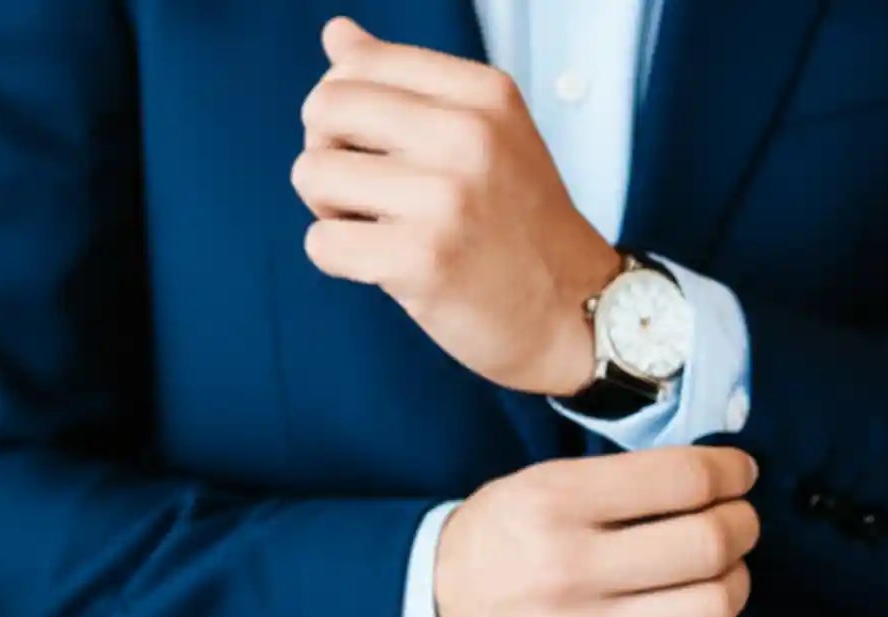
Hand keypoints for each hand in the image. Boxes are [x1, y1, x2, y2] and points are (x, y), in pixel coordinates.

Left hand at [293, 18, 621, 395]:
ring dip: (330, 209)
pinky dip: (338, 258)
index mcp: (485, 94)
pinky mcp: (421, 260)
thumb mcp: (487, 134)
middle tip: (369, 191)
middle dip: (327, 152)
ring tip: (382, 228)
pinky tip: (384, 265)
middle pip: (325, 109)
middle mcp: (468, 136)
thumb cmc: (520, 224)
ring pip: (312, 174)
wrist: (575, 312)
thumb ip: (409, 83)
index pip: (357, 63)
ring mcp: (445, 199)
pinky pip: (320, 242)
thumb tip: (336, 33)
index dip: (344, 108)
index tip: (378, 146)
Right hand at [435, 447, 760, 616]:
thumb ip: (622, 478)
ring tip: (722, 568)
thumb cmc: (502, 537)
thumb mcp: (542, 483)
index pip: (680, 480)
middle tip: (738, 518)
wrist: (437, 610)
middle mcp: (571, 570)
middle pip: (707, 545)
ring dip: (736, 580)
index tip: (739, 471)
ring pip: (713, 608)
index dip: (729, 471)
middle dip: (743, 524)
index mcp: (556, 504)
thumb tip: (712, 476)